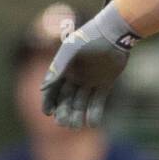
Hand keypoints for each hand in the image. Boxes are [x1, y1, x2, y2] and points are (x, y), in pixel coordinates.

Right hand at [40, 0, 139, 127]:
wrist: (115, 33)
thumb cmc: (89, 37)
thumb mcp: (70, 50)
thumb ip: (58, 67)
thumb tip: (43, 87)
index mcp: (64, 70)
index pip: (53, 90)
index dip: (49, 102)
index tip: (47, 113)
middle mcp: (76, 77)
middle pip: (66, 100)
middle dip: (63, 112)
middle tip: (63, 123)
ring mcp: (90, 81)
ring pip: (81, 103)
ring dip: (77, 115)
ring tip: (75, 126)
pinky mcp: (105, 84)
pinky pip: (98, 102)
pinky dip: (94, 113)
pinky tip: (91, 123)